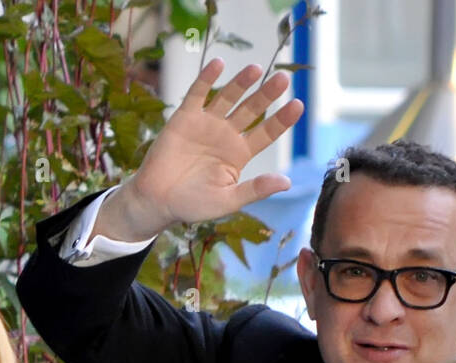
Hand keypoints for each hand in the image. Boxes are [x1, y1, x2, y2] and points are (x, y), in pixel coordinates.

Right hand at [96, 59, 304, 241]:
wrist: (158, 200)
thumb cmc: (193, 204)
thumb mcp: (228, 199)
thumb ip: (256, 189)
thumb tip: (287, 182)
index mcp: (240, 154)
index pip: (266, 133)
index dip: (282, 120)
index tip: (298, 105)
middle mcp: (226, 135)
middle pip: (252, 110)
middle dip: (267, 95)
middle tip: (283, 79)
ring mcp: (206, 124)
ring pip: (228, 98)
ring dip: (241, 82)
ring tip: (256, 68)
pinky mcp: (185, 118)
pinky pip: (198, 94)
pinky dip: (207, 79)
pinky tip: (218, 64)